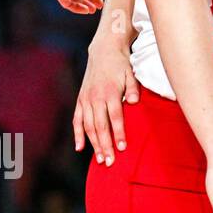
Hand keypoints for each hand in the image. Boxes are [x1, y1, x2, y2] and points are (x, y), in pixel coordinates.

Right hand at [73, 37, 138, 164]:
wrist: (104, 51)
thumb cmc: (121, 65)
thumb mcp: (131, 74)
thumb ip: (134, 89)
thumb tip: (135, 103)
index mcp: (111, 92)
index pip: (115, 117)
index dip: (119, 133)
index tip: (123, 148)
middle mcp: (96, 97)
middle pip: (100, 126)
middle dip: (105, 145)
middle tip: (110, 162)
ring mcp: (86, 99)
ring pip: (88, 126)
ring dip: (93, 144)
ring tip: (100, 159)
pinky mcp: (80, 99)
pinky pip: (77, 120)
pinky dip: (78, 134)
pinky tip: (80, 147)